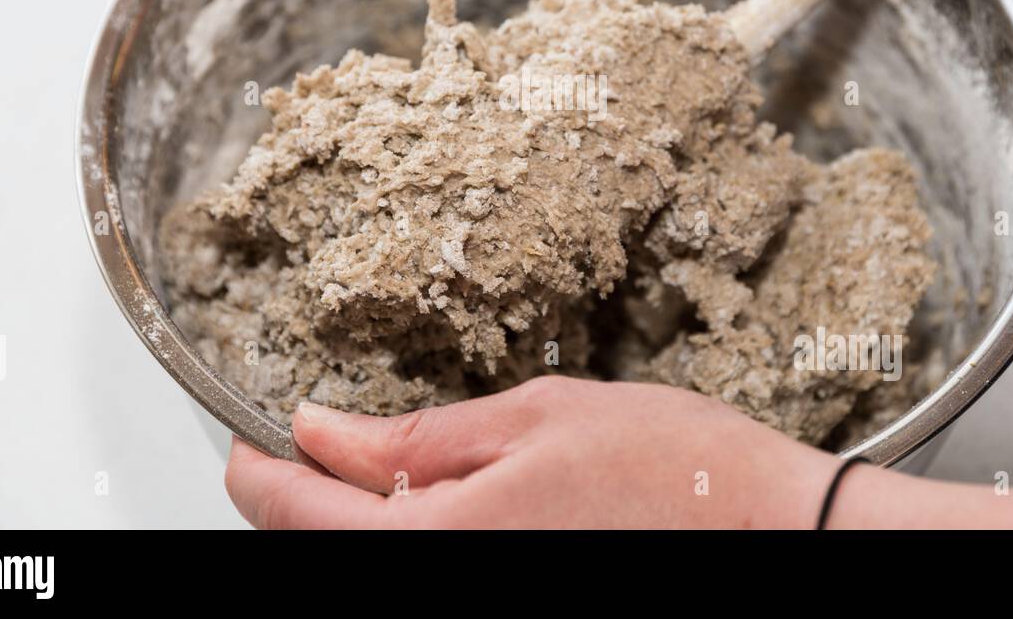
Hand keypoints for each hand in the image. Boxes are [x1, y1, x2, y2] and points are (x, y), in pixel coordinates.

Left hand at [224, 376, 837, 528]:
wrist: (768, 534)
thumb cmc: (670, 470)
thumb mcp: (533, 419)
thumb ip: (417, 438)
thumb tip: (324, 431)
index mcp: (436, 542)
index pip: (297, 517)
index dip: (257, 472)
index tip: (244, 439)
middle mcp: (445, 586)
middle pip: (325, 553)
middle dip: (298, 499)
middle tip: (306, 442)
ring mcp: (480, 592)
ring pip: (375, 559)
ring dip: (350, 519)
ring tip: (364, 465)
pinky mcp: (515, 586)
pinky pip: (429, 565)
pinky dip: (405, 532)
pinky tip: (429, 499)